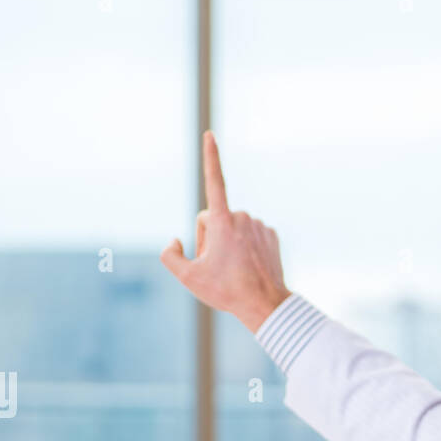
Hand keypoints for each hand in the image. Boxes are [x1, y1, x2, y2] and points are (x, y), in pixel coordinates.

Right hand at [160, 131, 290, 331]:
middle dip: (208, 238)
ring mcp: (259, 225)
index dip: (211, 157)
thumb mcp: (188, 278)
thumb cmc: (226, 292)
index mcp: (223, 221)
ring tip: (234, 269)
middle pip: (213, 219)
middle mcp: (243, 217)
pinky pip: (249, 235)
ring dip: (227, 244)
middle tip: (215, 265)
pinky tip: (248, 265)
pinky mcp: (271, 235)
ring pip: (232, 228)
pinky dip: (245, 247)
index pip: (214, 181)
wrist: (265, 305)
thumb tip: (175, 241)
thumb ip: (170, 256)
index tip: (210, 134)